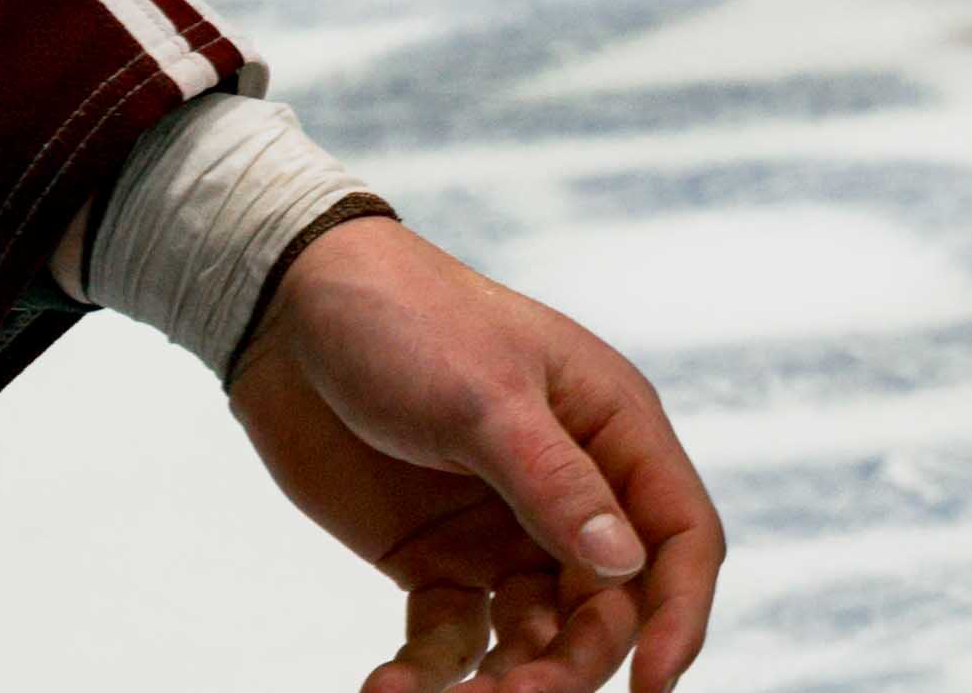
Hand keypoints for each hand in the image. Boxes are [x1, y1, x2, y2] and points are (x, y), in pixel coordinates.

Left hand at [227, 217, 720, 692]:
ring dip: (504, 679)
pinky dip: (427, 674)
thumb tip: (626, 566)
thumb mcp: (486, 400)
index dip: (678, 614)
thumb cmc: (409, 323)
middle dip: (572, 663)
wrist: (291, 315)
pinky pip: (452, 637)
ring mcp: (506, 529)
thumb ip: (556, 484)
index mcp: (614, 429)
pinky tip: (386, 689)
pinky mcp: (437, 559)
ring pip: (535, 635)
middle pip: (608, 604)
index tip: (652, 684)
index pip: (680, 536)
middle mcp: (573, 488)